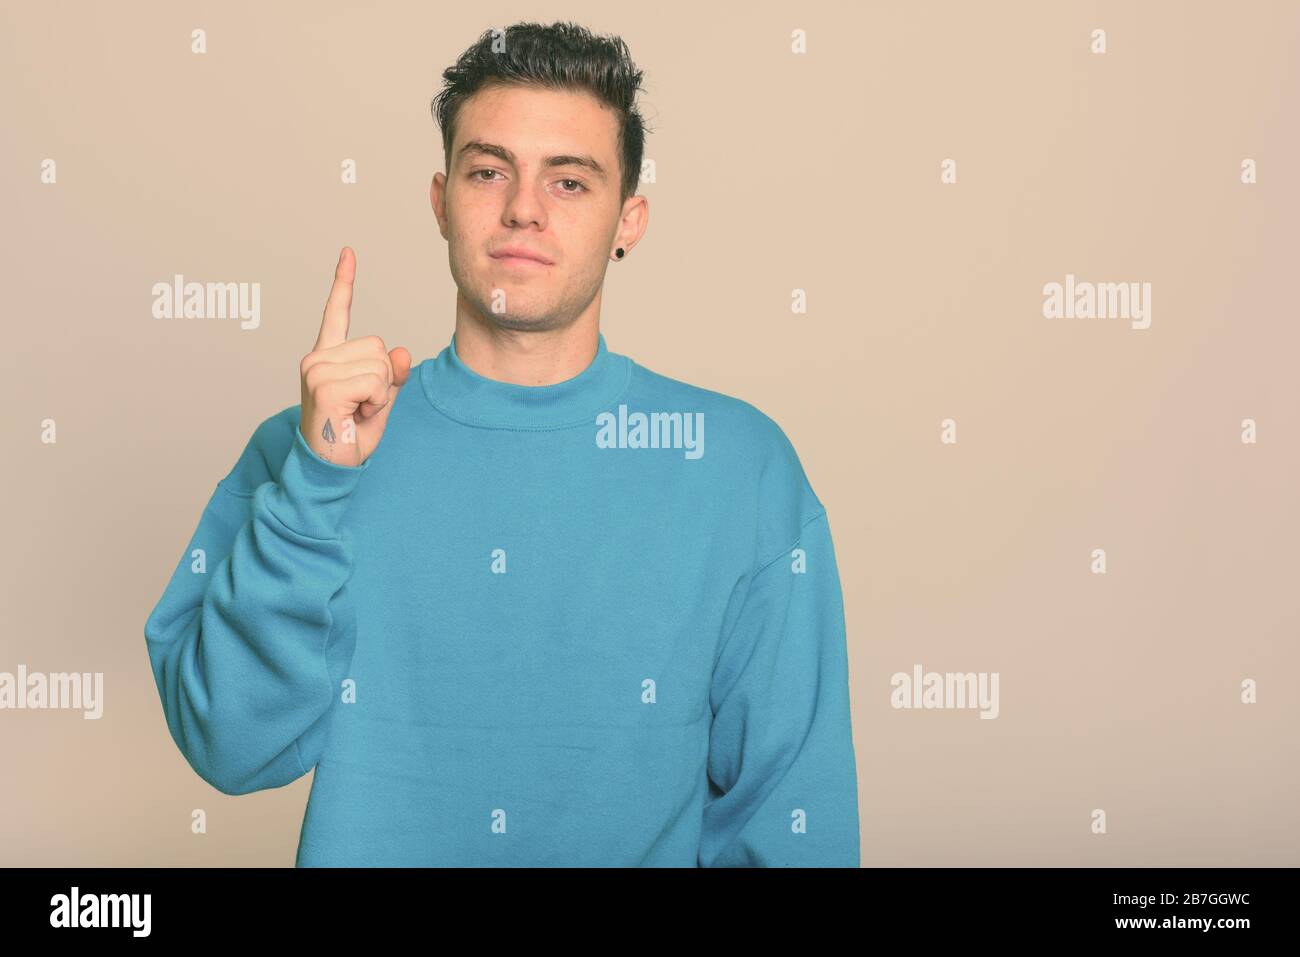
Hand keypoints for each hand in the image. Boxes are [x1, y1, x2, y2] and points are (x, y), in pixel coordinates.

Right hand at [299, 247, 411, 466]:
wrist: (329, 468)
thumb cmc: (351, 436)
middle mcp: (317, 358)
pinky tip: (355, 416)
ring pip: (380, 365)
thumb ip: (392, 374)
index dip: (344, 282)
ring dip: (380, 394)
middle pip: (378, 347)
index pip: (337, 313)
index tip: (348, 253)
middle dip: (383, 380)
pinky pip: (376, 382)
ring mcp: (317, 370)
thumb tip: (402, 352)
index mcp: (327, 357)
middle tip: (361, 407)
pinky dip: (376, 403)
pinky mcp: (325, 386)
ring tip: (357, 413)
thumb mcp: (380, 400)